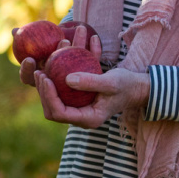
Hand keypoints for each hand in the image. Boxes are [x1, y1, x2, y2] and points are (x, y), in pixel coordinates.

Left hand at [27, 31, 149, 129]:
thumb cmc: (127, 86)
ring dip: (48, 84)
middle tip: (40, 73)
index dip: (49, 97)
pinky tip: (56, 59)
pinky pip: (64, 89)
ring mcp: (81, 107)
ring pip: (56, 99)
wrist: (138, 86)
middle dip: (44, 91)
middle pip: (54, 108)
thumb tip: (67, 79)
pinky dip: (59, 77)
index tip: (46, 78)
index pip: (60, 113)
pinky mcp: (81, 97)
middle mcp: (82, 115)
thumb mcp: (111, 83)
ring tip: (41, 68)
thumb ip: (91, 82)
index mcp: (88, 118)